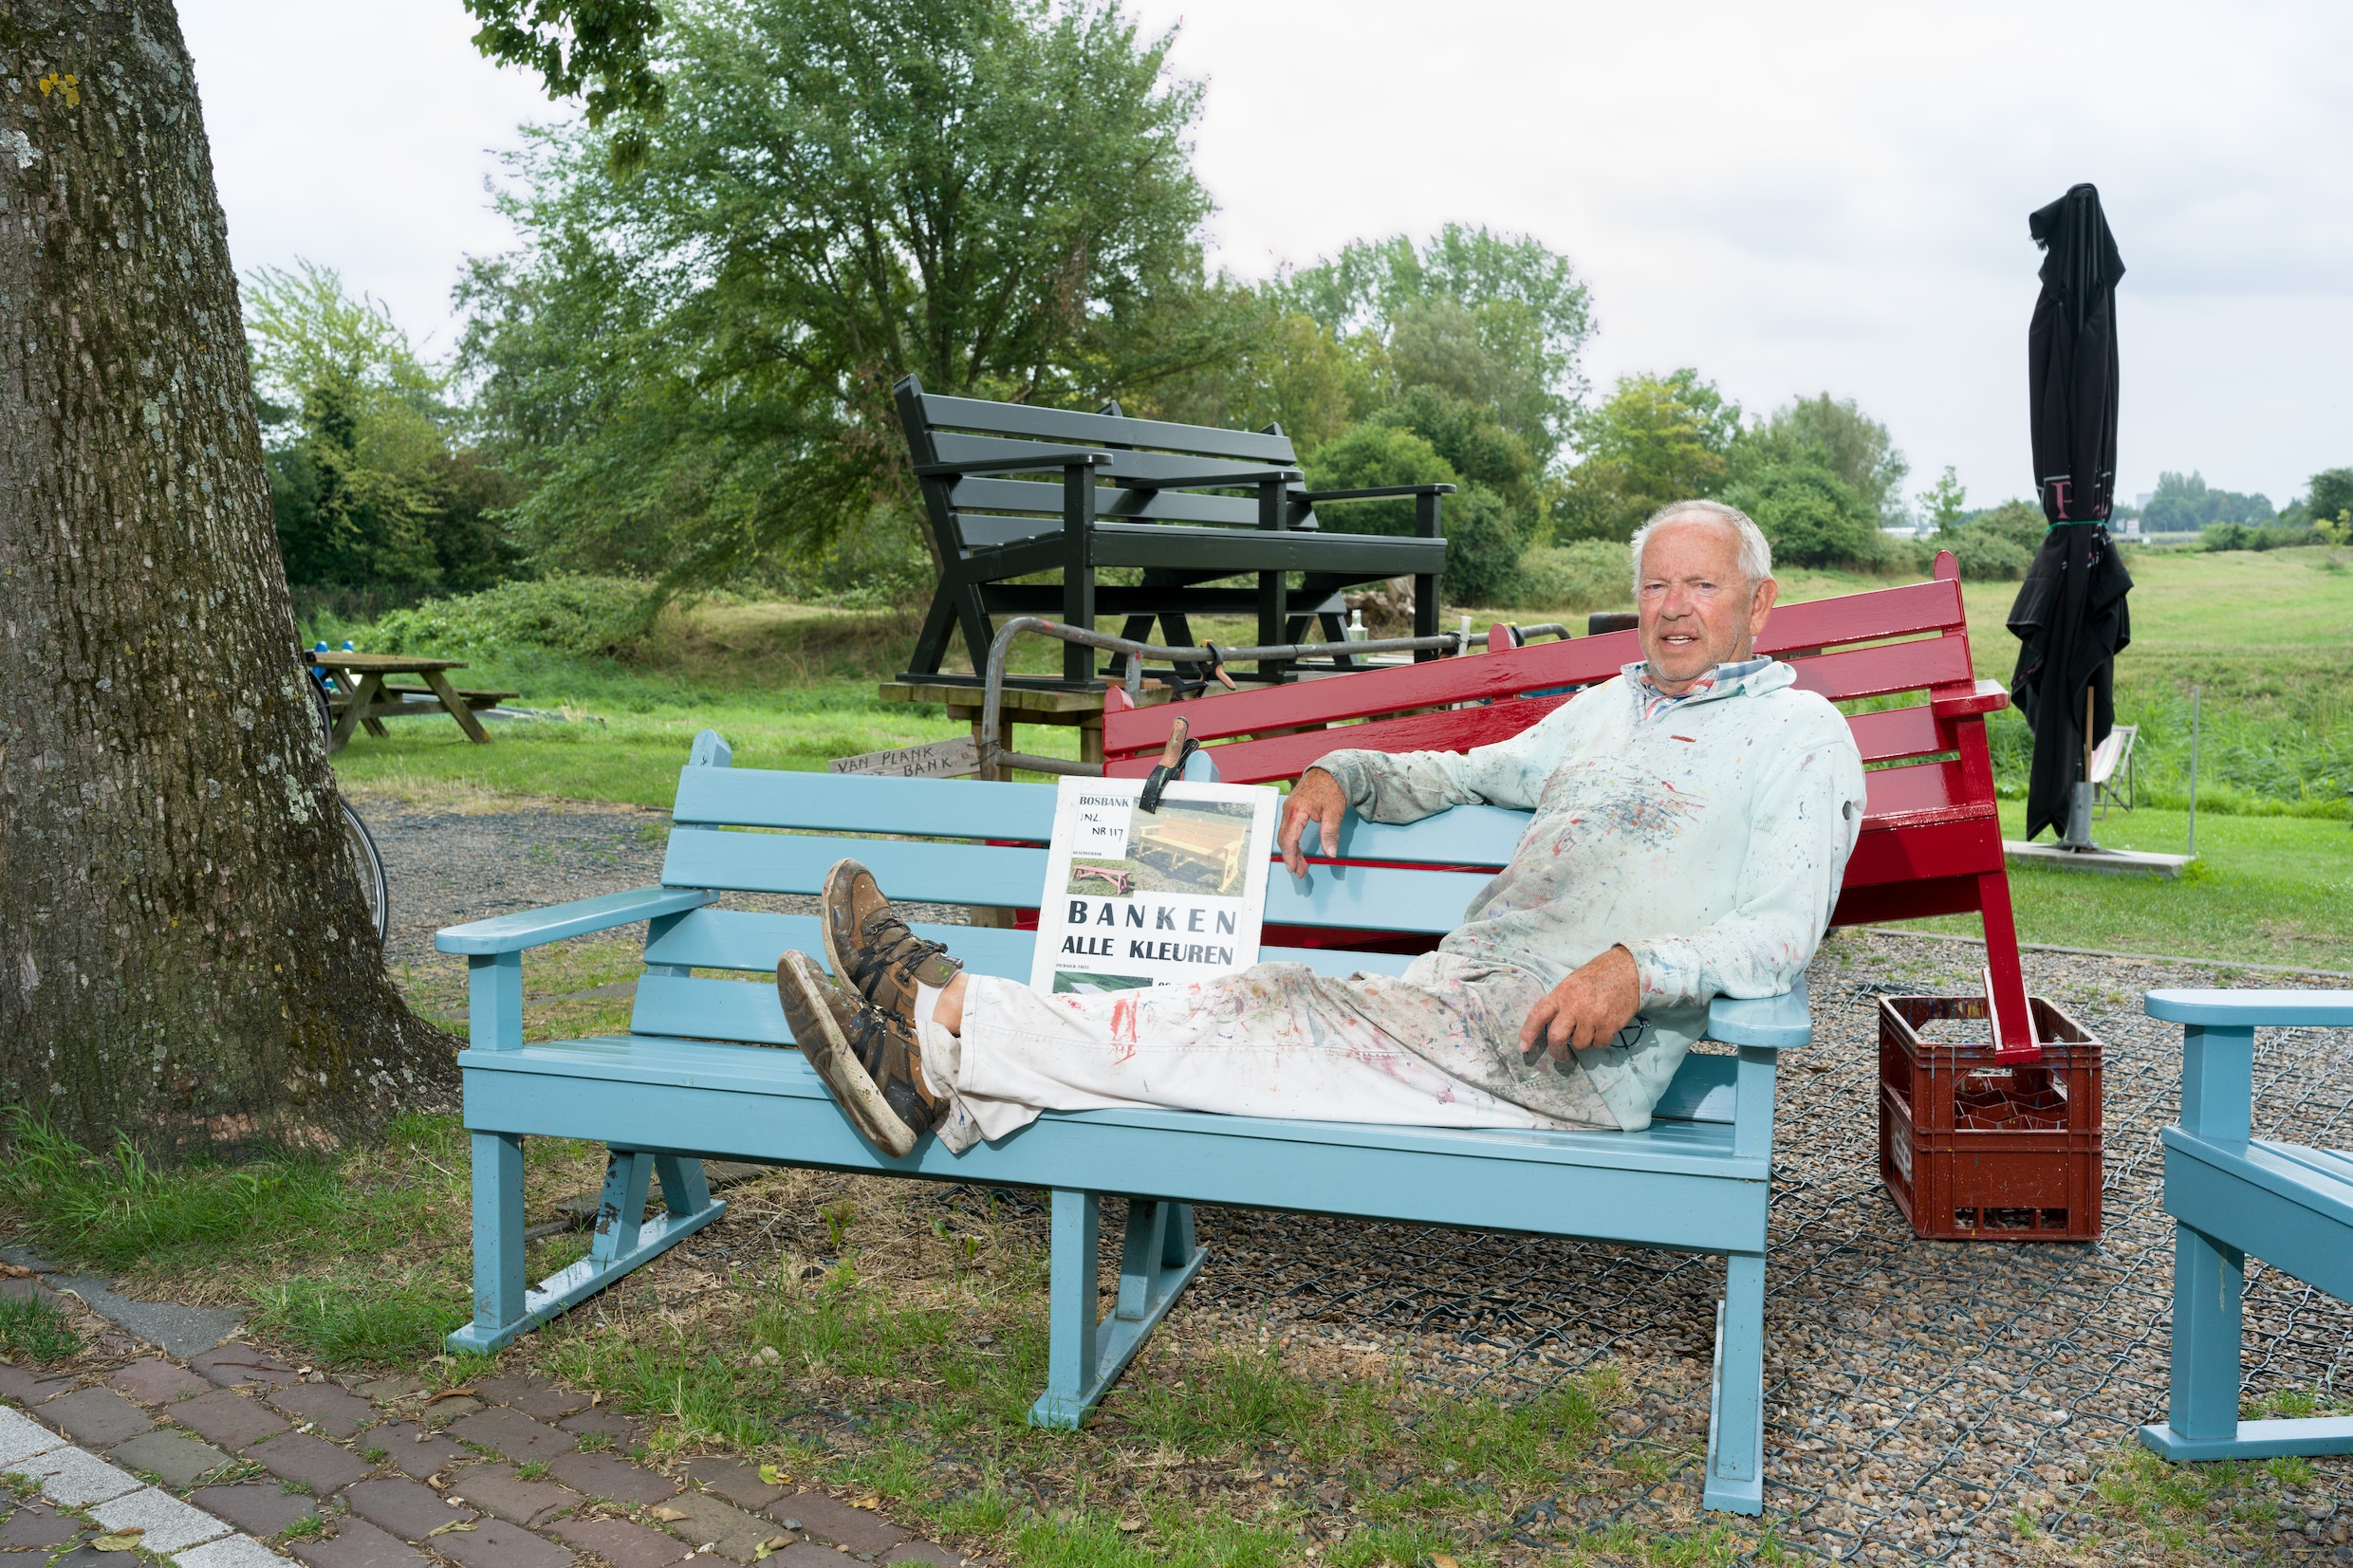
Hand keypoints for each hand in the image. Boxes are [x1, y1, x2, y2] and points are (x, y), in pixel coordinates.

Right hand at [1277, 767, 1347, 876]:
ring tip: (1301, 865)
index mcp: (1296, 810)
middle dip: (1291, 857)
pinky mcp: (1292, 810)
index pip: (1289, 839)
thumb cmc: (1331, 788)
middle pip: (1284, 840)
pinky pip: (1288, 829)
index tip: (1294, 869)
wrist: (1329, 771)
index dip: (1291, 857)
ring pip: (1286, 835)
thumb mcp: (1334, 812)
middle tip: (1300, 872)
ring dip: (1292, 851)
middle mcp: (1288, 810)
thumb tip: (1330, 853)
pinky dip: (1293, 842)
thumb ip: (1330, 834)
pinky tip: (1299, 850)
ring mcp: (1288, 809)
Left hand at [1519, 946, 1641, 1060]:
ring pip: (1580, 1044)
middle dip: (1556, 1051)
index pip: (1537, 1014)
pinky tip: (1605, 1028)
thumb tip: (1554, 1024)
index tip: (1523, 1047)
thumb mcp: (1573, 981)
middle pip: (1556, 1038)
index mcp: (1561, 993)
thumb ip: (1562, 1001)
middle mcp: (1574, 1006)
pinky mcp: (1609, 1025)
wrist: (1629, 969)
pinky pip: (1599, 1044)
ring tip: (1591, 1029)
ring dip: (1584, 1042)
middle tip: (1561, 1055)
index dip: (1528, 1032)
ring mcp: (1592, 1016)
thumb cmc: (1599, 974)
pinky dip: (1601, 1041)